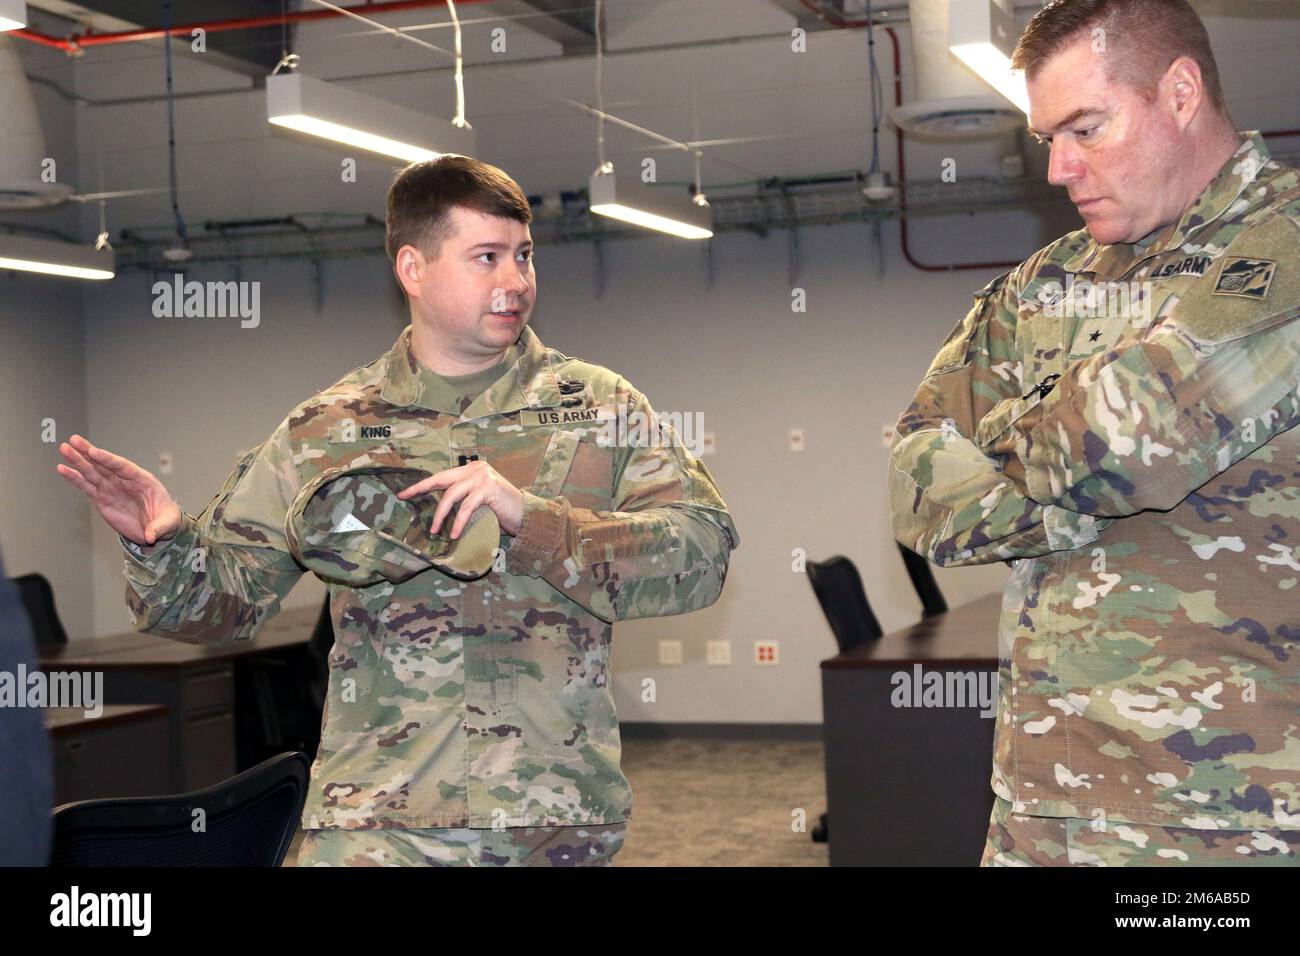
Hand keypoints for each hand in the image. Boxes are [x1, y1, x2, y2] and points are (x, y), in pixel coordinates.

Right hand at [55, 434, 182, 546]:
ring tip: (64, 448)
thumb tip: (151, 536)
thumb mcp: (168, 524)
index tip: (93, 452)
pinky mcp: (101, 497)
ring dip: (78, 460)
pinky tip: (62, 469)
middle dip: (89, 452)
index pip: (122, 466)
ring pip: (92, 471)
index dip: (108, 459)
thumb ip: (159, 528)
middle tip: (74, 440)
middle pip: (104, 464)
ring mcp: (111, 487)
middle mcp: (124, 480)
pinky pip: (86, 485)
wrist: (155, 528)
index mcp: (142, 480)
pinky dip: (74, 477)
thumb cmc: (165, 520)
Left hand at [396, 459, 523, 537]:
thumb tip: (437, 509)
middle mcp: (476, 468)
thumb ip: (462, 498)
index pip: (442, 476)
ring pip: (452, 494)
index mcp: (471, 469)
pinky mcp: (489, 488)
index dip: (422, 485)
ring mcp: (483, 476)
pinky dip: (459, 521)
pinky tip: (455, 533)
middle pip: (442, 479)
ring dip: (440, 514)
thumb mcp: (478, 501)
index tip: (404, 493)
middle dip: (421, 489)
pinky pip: (467, 506)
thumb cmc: (501, 511)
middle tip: (404, 498)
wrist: (527, 515)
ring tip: (435, 531)